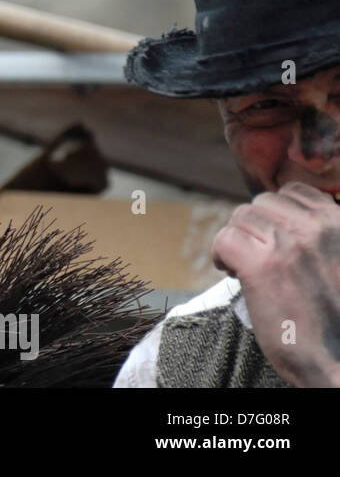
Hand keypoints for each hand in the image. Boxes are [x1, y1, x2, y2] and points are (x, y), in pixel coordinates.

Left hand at [211, 181, 339, 386]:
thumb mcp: (339, 259)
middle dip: (253, 227)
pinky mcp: (262, 265)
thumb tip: (282, 217)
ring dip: (237, 239)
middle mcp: (317, 227)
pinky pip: (225, 239)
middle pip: (261, 203)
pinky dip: (221, 254)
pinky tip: (231, 270)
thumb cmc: (336, 315)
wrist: (337, 357)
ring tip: (244, 263)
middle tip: (255, 253)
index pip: (294, 193)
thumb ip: (320, 236)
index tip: (271, 235)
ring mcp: (289, 243)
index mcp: (339, 222)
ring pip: (240, 217)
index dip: (275, 213)